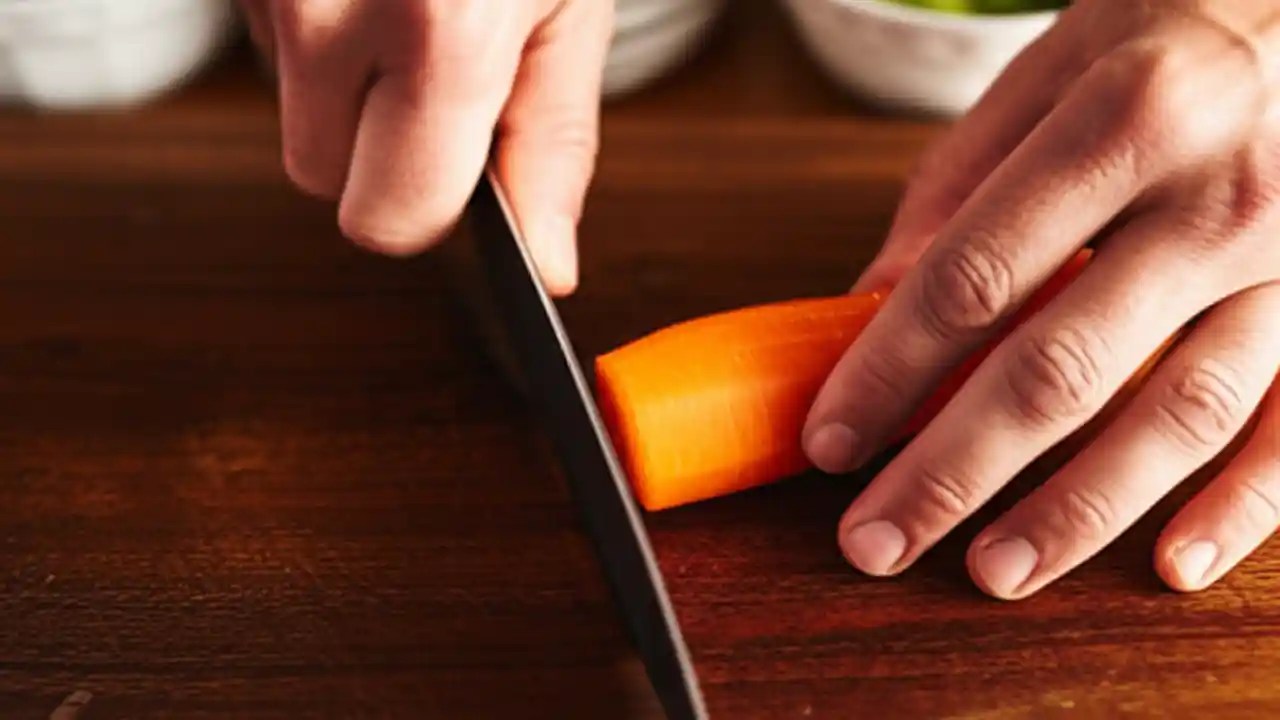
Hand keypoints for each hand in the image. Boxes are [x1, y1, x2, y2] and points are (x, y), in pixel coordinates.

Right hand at [239, 0, 614, 294]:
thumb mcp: (569, 8)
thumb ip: (552, 142)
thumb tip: (547, 264)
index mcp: (438, 30)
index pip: (388, 219)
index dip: (430, 206)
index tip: (457, 171)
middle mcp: (325, 4)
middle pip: (318, 174)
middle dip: (372, 144)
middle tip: (433, 65)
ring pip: (284, 99)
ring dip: (339, 74)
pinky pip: (261, 30)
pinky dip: (313, 20)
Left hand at [803, 0, 1279, 598]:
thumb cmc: (1180, 27)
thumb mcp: (1054, 67)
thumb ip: (961, 187)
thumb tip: (870, 304)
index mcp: (1126, 120)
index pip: (973, 278)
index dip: (887, 372)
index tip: (830, 441)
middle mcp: (1219, 197)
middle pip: (1057, 370)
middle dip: (951, 471)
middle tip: (875, 540)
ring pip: (1176, 417)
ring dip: (1075, 512)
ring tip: (990, 572)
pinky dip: (1240, 510)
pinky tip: (1169, 567)